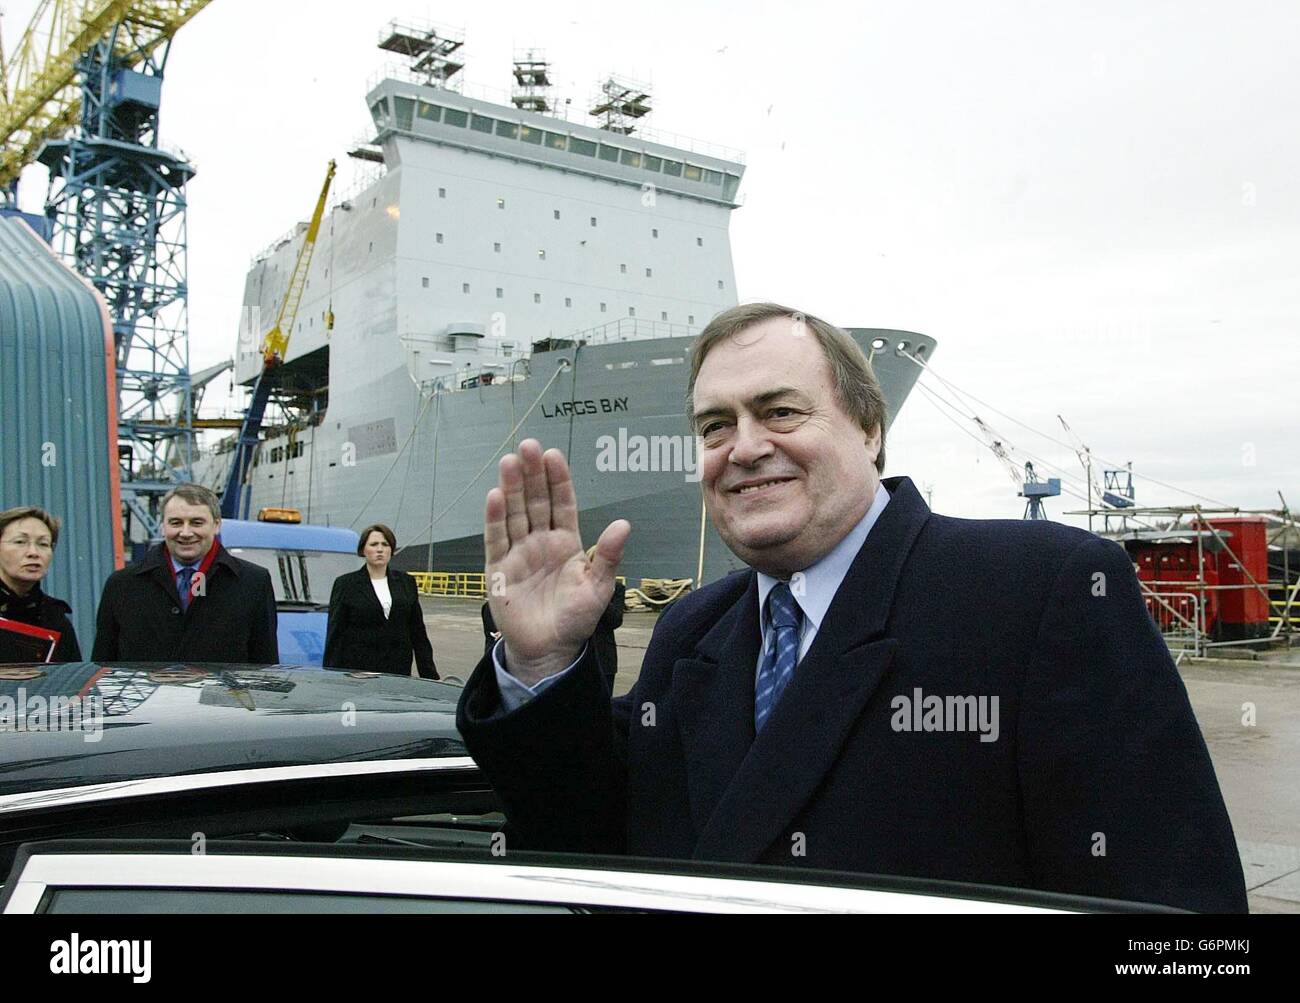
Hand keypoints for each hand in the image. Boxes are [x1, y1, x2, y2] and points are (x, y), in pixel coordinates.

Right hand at [485, 439, 630, 685]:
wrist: (549, 650)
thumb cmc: (576, 619)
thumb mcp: (598, 587)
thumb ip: (607, 555)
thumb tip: (624, 524)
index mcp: (566, 541)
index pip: (561, 503)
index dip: (557, 480)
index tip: (554, 455)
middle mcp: (540, 541)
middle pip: (534, 501)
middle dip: (532, 474)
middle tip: (529, 446)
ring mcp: (518, 553)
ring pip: (514, 514)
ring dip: (511, 488)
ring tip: (510, 462)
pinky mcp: (498, 569)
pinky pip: (496, 539)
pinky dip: (495, 519)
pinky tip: (495, 496)